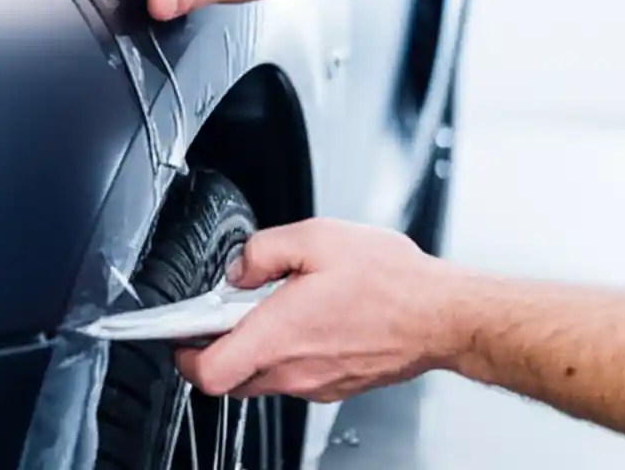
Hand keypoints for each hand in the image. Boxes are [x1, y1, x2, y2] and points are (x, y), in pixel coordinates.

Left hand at [174, 219, 472, 402]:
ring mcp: (316, 384)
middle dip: (216, 350)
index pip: (207, 374)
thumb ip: (262, 251)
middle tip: (225, 316)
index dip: (184, 357)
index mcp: (279, 336)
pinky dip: (287, 354)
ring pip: (261, 380)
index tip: (182, 336)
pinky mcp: (336, 385)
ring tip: (273, 310)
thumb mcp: (316, 238)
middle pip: (229, 380)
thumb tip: (238, 269)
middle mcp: (293, 370)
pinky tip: (306, 320)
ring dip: (254, 350)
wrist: (443, 315)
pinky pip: (294, 376)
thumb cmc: (391, 281)